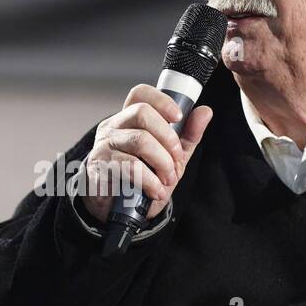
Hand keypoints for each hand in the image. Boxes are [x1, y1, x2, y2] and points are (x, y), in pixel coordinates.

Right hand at [79, 84, 212, 222]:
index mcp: (129, 119)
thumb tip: (205, 111)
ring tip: (168, 179)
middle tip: (176, 159)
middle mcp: (113, 127)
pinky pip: (130, 167)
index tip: (178, 117)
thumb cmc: (143, 178)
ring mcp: (104, 145)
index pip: (140, 94)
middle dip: (168, 138)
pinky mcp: (100, 167)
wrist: (119, 211)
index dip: (161, 101)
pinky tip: (156, 190)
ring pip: (140, 140)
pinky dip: (150, 181)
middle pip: (142, 113)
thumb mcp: (170, 156)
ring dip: (162, 162)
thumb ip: (187, 135)